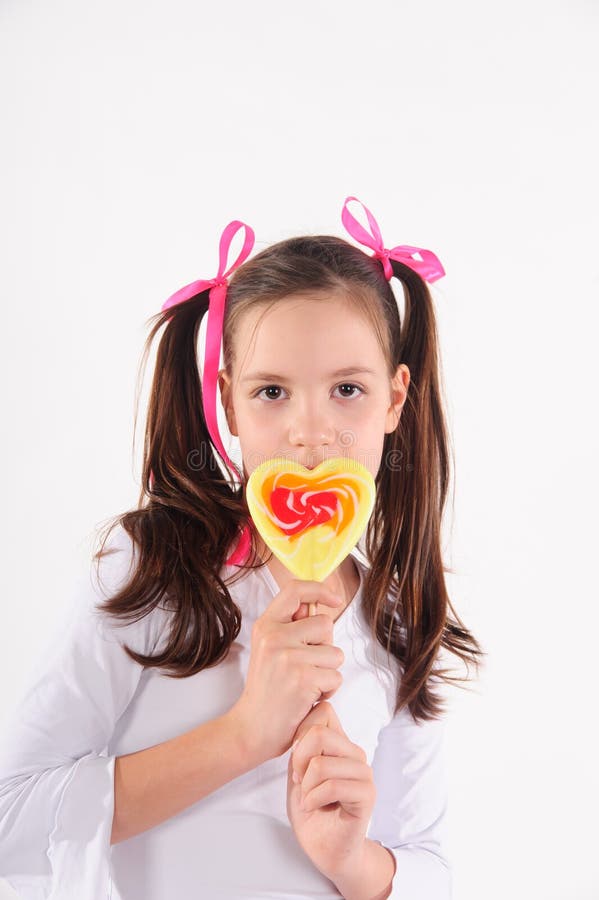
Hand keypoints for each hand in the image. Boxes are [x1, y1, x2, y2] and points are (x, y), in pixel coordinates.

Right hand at [231, 581, 344, 764]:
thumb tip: (319, 605)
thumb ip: (291, 627)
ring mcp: (288, 656)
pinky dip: (329, 690)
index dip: (320, 589)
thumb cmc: (267, 690)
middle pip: (325, 624)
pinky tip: (309, 697)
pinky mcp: (304, 678)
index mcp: (266, 625)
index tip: (335, 599)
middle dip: (325, 646)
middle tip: (305, 666)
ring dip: (328, 671)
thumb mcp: (269, 649)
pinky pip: (336, 676)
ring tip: (306, 684)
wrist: (252, 728)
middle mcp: (274, 636)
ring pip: (335, 652)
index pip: (295, 590)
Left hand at [286, 700, 376, 881]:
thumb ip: (302, 744)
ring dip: (306, 787)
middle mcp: (355, 753)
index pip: (324, 710)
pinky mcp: (367, 794)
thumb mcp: (298, 770)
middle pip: (320, 733)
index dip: (301, 733)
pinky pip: (332, 786)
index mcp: (340, 742)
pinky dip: (313, 799)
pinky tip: (314, 807)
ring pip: (322, 763)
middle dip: (299, 761)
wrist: (323, 848)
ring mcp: (364, 772)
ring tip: (309, 798)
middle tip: (301, 783)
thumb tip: (304, 714)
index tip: (297, 761)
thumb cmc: (310, 808)